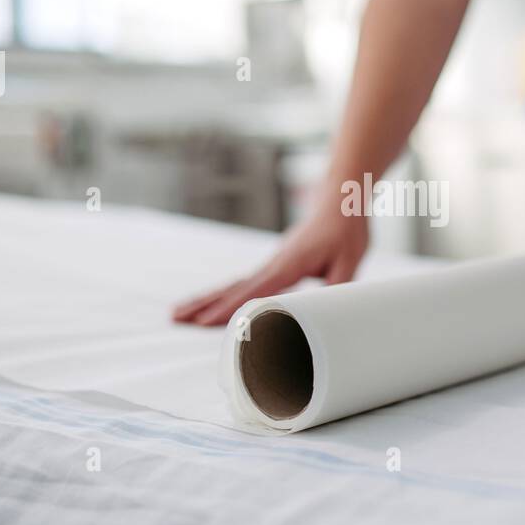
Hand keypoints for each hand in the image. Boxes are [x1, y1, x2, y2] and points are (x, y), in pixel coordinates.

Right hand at [171, 209, 368, 326]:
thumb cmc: (345, 230)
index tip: (206, 321)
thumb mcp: (350, 260)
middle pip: (233, 287)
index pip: (255, 290)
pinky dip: (222, 295)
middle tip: (174, 318)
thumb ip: (337, 287)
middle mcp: (274, 264)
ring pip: (232, 285)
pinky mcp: (274, 266)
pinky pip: (243, 283)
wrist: (338, 202)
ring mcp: (271, 265)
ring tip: (177, 314)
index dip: (230, 308)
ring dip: (205, 300)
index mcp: (290, 263)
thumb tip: (325, 313)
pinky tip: (210, 305)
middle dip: (204, 304)